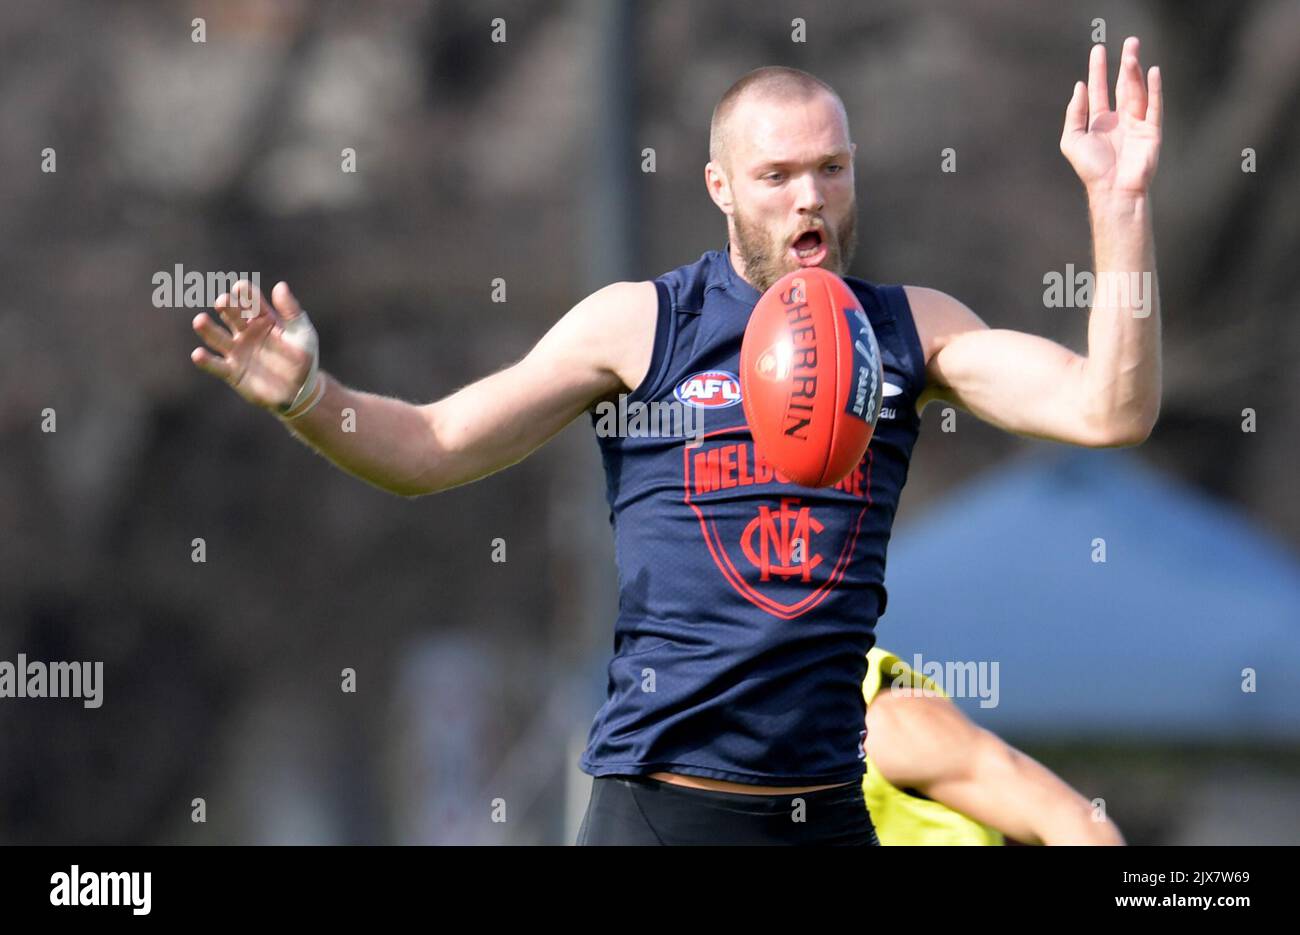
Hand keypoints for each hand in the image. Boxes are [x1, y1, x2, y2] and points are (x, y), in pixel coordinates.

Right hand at [191, 280, 317, 411]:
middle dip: (226, 307)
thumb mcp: (303, 333)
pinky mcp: (232, 372)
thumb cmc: (303, 359)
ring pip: (217, 337)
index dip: (246, 294)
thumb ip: (291, 311)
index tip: (240, 288)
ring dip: (207, 329)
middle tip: (222, 301)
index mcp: (263, 318)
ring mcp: (237, 351)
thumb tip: (280, 286)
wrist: (300, 391)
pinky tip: (198, 354)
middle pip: (232, 315)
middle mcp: (245, 331)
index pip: (252, 302)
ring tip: (200, 321)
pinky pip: (216, 365)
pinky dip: (205, 360)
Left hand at [1060, 37, 1161, 197]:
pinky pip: (1154, 105)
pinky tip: (1153, 72)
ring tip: (1132, 53)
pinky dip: (1154, 89)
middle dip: (1125, 64)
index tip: (1098, 50)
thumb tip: (1079, 87)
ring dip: (1136, 72)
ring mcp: (1137, 124)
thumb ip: (1075, 113)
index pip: (1100, 90)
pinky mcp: (1152, 131)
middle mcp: (1120, 120)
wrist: (1113, 190)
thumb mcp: (1072, 139)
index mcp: (1100, 122)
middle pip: (1123, 86)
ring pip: (1137, 91)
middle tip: (1129, 42)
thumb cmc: (1091, 169)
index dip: (1098, 71)